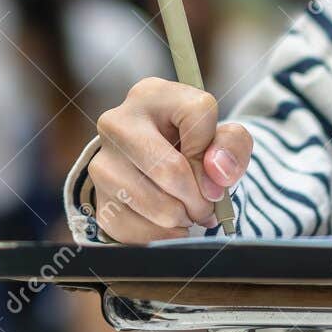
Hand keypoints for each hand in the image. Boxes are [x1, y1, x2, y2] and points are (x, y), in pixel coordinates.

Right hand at [87, 77, 250, 242]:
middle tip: (208, 206)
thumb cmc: (193, 148)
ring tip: (186, 211)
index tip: (215, 169)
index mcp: (151, 95)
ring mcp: (101, 164)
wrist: (158, 170)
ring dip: (183, 219)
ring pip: (158, 207)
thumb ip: (233, 146)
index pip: (197, 114)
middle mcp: (116, 123)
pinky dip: (163, 236)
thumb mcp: (222, 137)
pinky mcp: (98, 201)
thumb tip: (216, 174)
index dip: (214, 149)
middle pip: (171, 170)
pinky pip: (137, 231)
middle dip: (200, 198)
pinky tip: (167, 224)